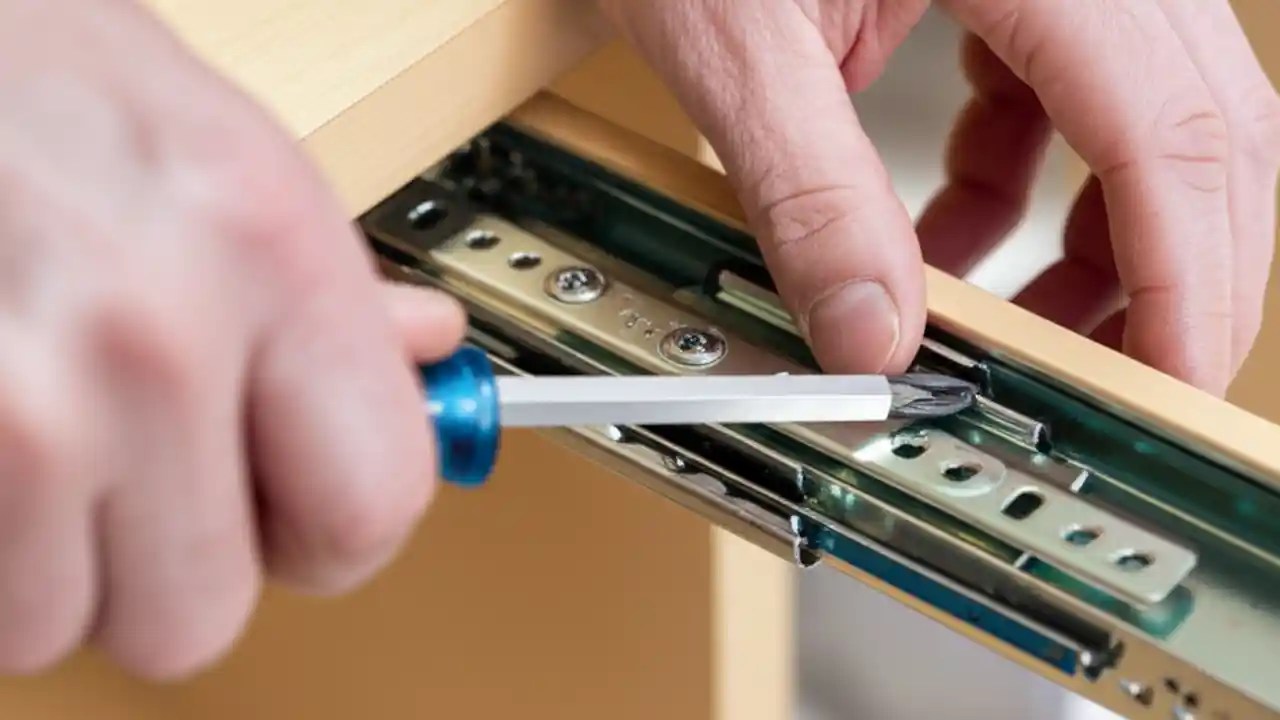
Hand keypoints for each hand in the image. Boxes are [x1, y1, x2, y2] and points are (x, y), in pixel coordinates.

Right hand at [0, 1, 464, 677]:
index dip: (334, 537)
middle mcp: (152, 330)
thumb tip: (426, 353)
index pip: (370, 510)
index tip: (301, 518)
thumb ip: (337, 289)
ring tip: (50, 445)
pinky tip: (1, 449)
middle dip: (172, 567)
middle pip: (201, 613)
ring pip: (63, 625)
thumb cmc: (46, 77)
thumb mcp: (233, 157)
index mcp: (267, 249)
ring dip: (56, 562)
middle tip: (149, 480)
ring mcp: (22, 395)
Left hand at [600, 0, 1279, 395]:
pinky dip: (1023, 189)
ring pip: (1146, 124)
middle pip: (1196, 131)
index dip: (1184, 281)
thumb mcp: (737, 46)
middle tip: (1108, 387)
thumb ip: (808, 194)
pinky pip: (1068, 102)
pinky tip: (952, 242)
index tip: (1161, 389)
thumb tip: (869, 339)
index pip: (1170, 131)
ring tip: (1016, 332)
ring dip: (1096, 245)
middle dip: (1163, 279)